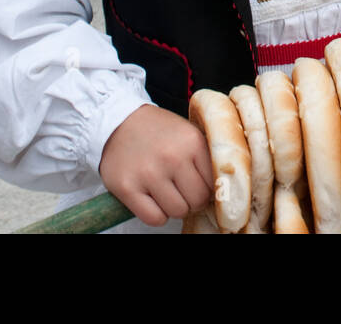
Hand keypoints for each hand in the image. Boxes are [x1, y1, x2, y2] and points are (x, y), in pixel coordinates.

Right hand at [98, 104, 214, 225]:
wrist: (118, 121)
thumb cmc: (158, 131)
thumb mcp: (188, 134)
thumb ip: (205, 159)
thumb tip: (222, 192)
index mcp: (193, 143)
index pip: (214, 184)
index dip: (207, 189)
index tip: (197, 185)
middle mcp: (172, 157)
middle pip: (197, 201)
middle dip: (191, 200)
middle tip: (180, 190)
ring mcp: (148, 173)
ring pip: (177, 212)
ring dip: (173, 208)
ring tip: (164, 192)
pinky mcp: (127, 187)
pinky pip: (154, 218)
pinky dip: (155, 215)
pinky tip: (151, 199)